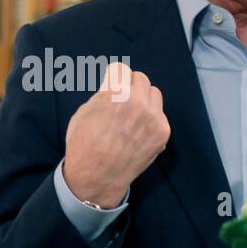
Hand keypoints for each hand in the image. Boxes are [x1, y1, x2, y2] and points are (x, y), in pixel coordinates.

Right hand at [62, 62, 169, 208]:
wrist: (97, 178)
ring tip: (131, 116)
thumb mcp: (84, 112)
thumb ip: (103, 95)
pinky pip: (159, 115)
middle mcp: (138, 102)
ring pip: (154, 94)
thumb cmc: (84, 145)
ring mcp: (153, 118)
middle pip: (140, 79)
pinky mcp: (162, 133)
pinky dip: (150, 119)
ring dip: (144, 100)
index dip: (113, 79)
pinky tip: (137, 132)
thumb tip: (114, 87)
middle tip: (122, 101)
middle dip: (130, 87)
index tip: (112, 86)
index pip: (121, 70)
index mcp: (116, 92)